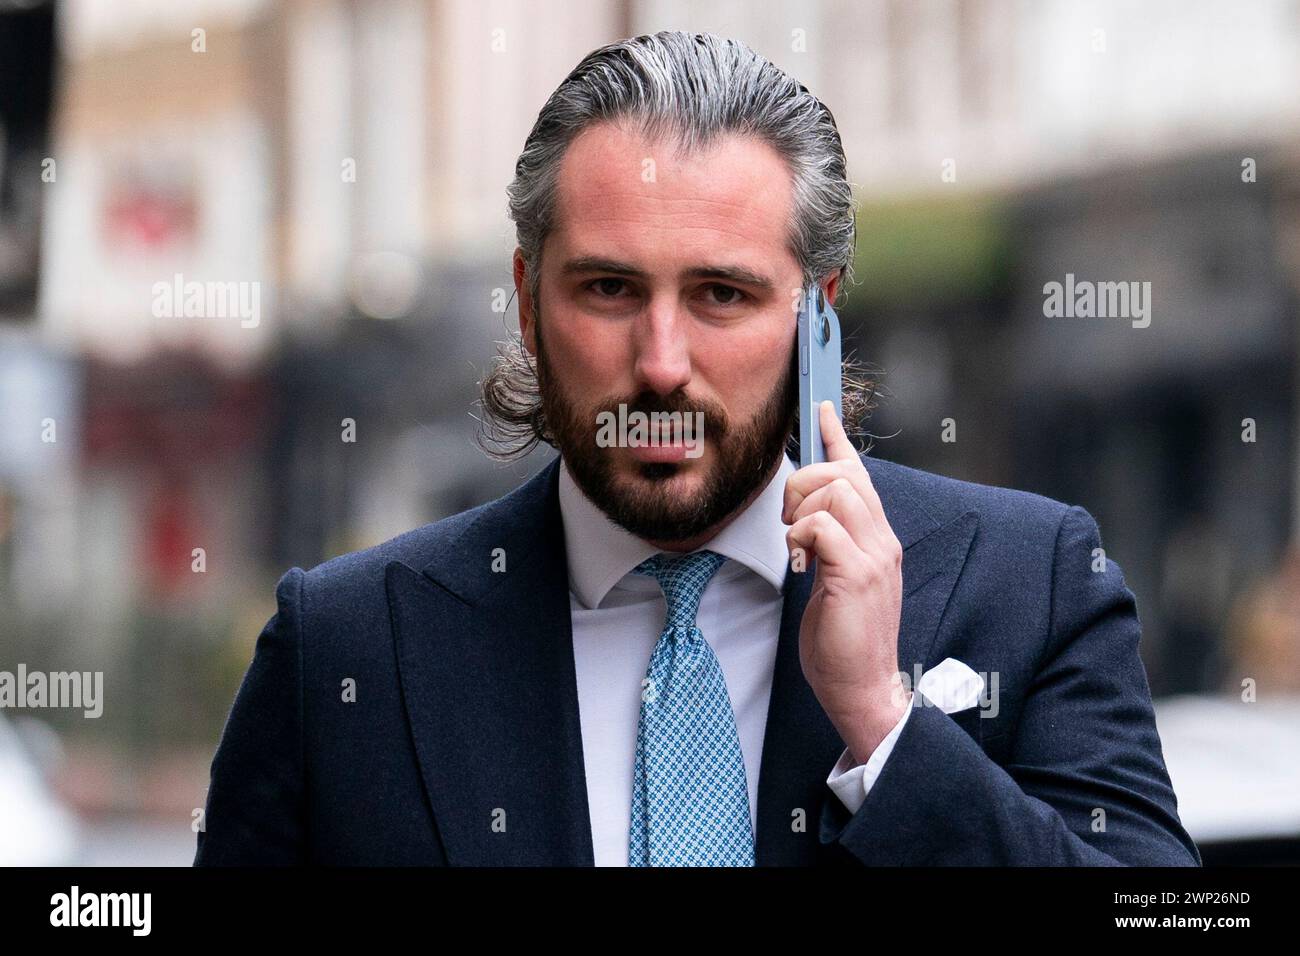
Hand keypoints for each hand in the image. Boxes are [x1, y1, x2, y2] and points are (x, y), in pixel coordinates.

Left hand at [783, 400, 910, 763]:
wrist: (863, 687)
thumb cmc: (843, 639)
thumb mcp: (834, 580)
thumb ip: (827, 545)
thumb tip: (804, 516)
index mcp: (877, 538)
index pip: (860, 474)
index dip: (838, 438)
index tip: (821, 408)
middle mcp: (882, 540)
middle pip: (843, 473)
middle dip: (804, 481)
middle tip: (788, 520)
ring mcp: (875, 556)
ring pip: (835, 491)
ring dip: (802, 509)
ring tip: (796, 543)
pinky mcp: (858, 575)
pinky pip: (823, 527)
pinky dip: (802, 536)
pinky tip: (800, 562)